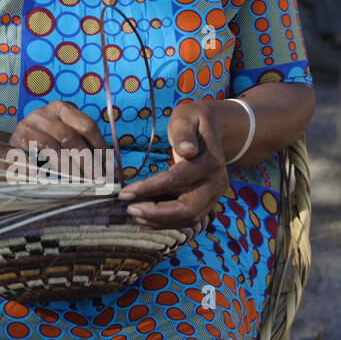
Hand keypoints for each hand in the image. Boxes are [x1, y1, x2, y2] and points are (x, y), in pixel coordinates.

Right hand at [9, 100, 107, 176]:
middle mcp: (44, 114)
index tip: (110, 169)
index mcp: (62, 109)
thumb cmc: (46, 144)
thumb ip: (87, 149)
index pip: (87, 126)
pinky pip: (28, 158)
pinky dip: (40, 171)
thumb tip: (114, 172)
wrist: (9, 145)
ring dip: (69, 169)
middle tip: (98, 181)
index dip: (101, 148)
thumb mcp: (67, 140)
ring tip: (80, 184)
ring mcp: (27, 127)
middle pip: (71, 138)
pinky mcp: (13, 143)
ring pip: (52, 148)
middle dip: (87, 162)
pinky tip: (49, 182)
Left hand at [118, 100, 234, 228]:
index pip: (177, 180)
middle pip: (188, 209)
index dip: (149, 188)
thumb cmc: (193, 121)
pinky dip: (167, 222)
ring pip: (189, 219)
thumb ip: (184, 133)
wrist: (214, 130)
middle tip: (130, 210)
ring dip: (160, 222)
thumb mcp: (186, 117)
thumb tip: (187, 151)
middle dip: (157, 214)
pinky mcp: (208, 203)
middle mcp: (216, 182)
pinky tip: (146, 217)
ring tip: (134, 214)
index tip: (124, 193)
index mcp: (210, 160)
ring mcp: (214, 196)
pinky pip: (188, 220)